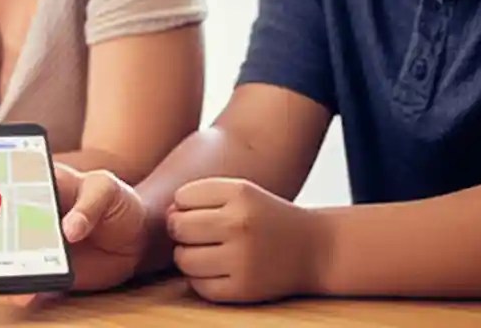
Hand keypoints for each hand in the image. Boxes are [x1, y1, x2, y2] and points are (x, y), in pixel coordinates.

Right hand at [0, 165, 146, 297]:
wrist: (137, 239)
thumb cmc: (118, 202)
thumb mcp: (107, 190)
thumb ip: (89, 205)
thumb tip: (68, 231)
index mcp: (34, 185)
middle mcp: (24, 215)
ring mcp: (31, 245)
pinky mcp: (44, 272)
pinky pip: (22, 283)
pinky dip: (16, 290)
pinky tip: (19, 292)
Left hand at [167, 177, 326, 303]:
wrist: (314, 249)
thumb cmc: (266, 217)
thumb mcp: (241, 192)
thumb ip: (200, 196)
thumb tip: (166, 216)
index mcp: (240, 194)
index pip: (181, 197)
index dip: (184, 206)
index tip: (201, 212)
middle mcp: (240, 224)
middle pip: (178, 227)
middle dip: (180, 231)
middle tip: (197, 234)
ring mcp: (242, 258)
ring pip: (183, 258)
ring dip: (186, 256)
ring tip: (205, 252)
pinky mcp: (243, 288)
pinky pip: (198, 285)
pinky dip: (199, 279)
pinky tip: (216, 270)